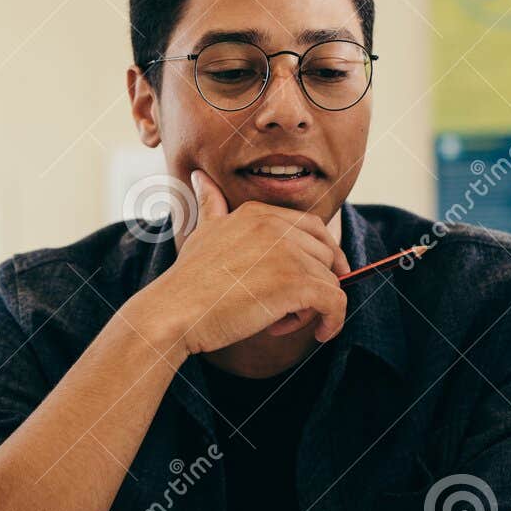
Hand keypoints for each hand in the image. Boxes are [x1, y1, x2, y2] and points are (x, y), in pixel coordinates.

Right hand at [134, 170, 348, 356]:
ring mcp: (287, 253)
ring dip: (314, 306)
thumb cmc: (187, 281)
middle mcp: (275, 226)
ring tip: (281, 321)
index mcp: (257, 213)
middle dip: (315, 281)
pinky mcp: (296, 283)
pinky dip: (333, 321)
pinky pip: (335, 301)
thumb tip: (199, 177)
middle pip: (325, 253)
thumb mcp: (202, 233)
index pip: (312, 227)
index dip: (319, 255)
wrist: (174, 311)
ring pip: (330, 279)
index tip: (311, 279)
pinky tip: (320, 333)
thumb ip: (212, 205)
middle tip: (285, 307)